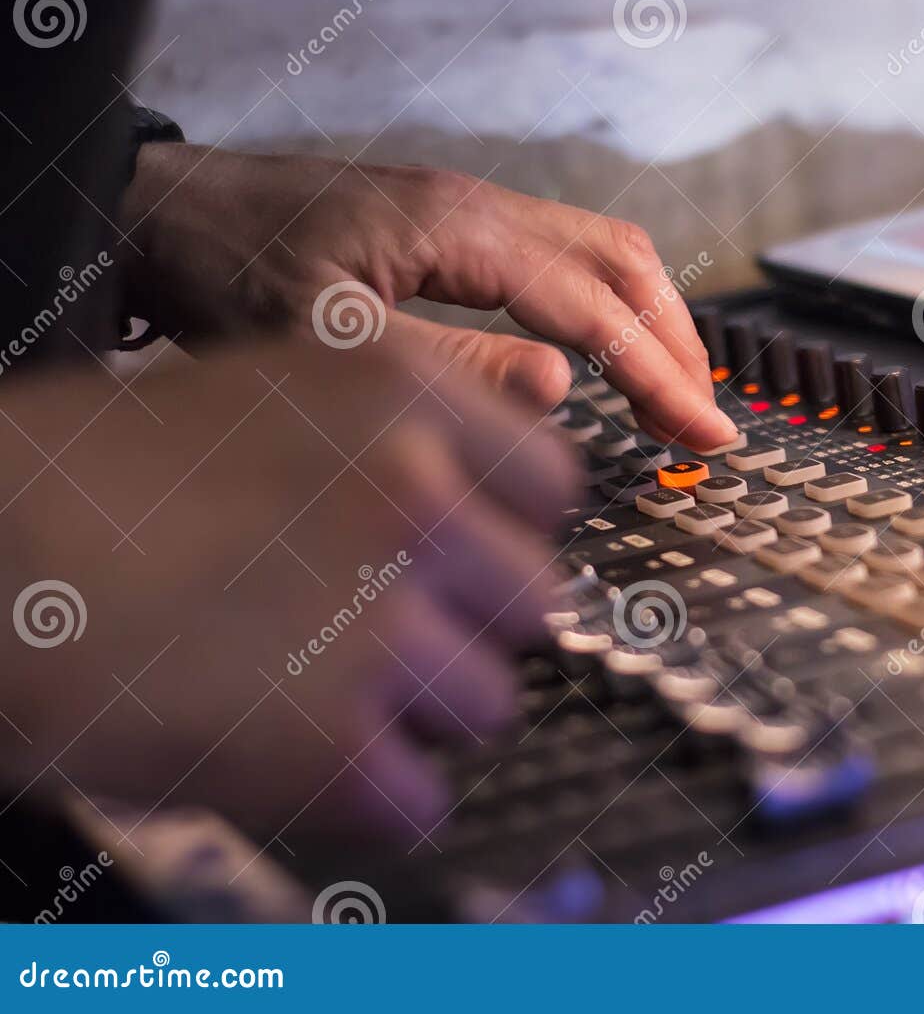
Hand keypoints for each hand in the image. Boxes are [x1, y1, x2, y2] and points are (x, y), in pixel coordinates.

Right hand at [0, 338, 575, 848]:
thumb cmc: (97, 483)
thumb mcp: (272, 399)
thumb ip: (403, 443)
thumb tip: (498, 517)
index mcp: (403, 397)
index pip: (553, 486)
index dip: (507, 533)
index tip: (474, 558)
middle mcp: (413, 497)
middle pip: (536, 600)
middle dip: (471, 629)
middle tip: (389, 638)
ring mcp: (381, 620)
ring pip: (491, 705)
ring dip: (421, 717)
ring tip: (324, 693)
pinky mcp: (330, 742)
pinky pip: (422, 799)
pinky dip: (369, 800)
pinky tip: (299, 756)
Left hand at [119, 143, 736, 450]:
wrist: (156, 216)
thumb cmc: (221, 269)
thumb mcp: (326, 336)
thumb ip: (449, 364)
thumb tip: (561, 387)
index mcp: (458, 227)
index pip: (594, 303)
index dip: (659, 373)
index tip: (708, 435)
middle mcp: (477, 207)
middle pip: (621, 261)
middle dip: (675, 343)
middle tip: (706, 425)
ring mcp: (467, 213)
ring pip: (599, 255)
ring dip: (647, 323)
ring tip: (673, 398)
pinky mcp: (451, 231)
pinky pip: (560, 261)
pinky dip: (604, 312)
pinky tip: (602, 358)